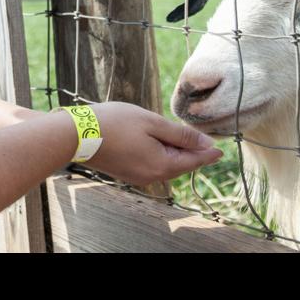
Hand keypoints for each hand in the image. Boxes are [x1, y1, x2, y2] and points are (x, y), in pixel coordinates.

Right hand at [79, 102, 222, 185]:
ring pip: (167, 163)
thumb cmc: (115, 123)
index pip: (194, 160)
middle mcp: (153, 176)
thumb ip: (181, 135)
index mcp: (162, 165)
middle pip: (181, 163)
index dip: (209, 152)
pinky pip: (153, 164)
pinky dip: (161, 153)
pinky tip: (160, 141)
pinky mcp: (128, 173)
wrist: (77, 135)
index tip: (222, 149)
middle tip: (207, 141)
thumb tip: (205, 143)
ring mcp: (139, 177)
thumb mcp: (152, 123)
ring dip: (176, 151)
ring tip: (184, 137)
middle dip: (194, 152)